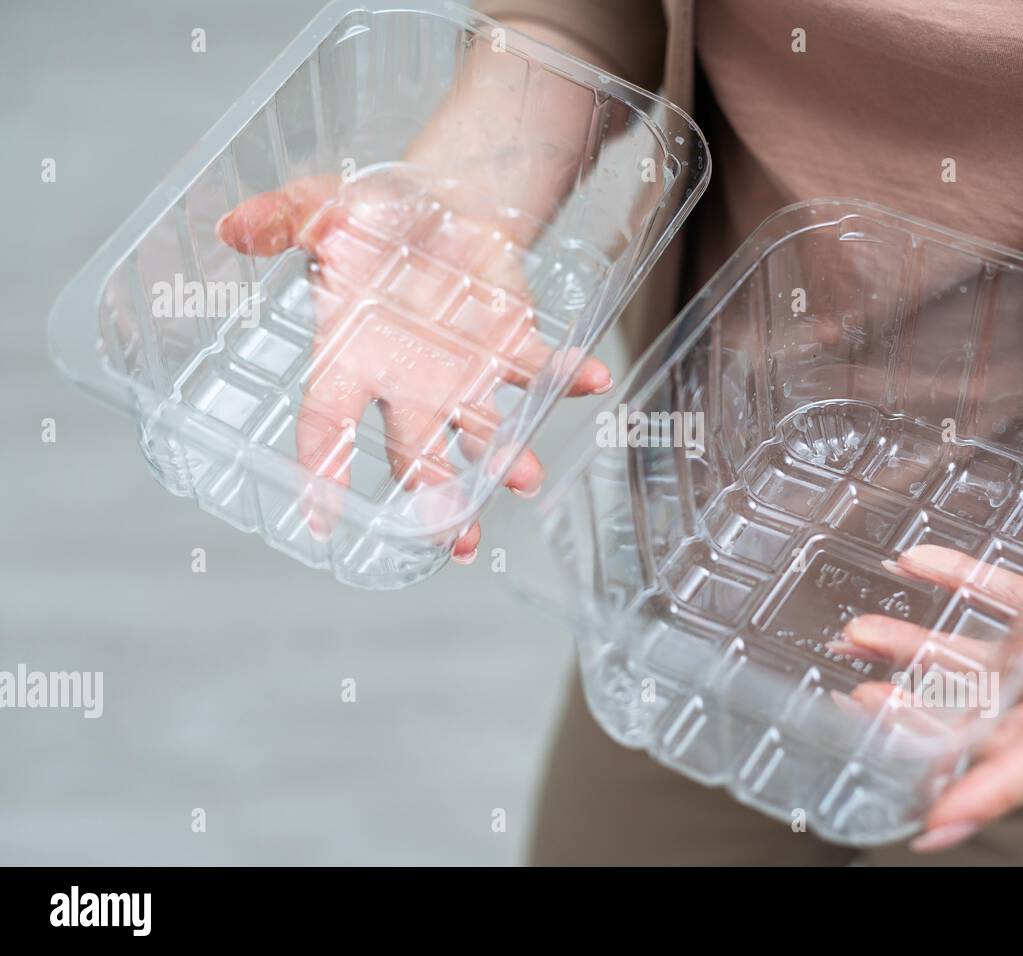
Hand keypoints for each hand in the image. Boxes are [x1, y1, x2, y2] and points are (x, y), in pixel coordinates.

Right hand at [217, 169, 610, 561]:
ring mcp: (462, 374)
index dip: (320, 468)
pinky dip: (567, 376)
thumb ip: (282, 220)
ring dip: (505, 457)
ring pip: (482, 431)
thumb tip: (232, 226)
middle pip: (415, 452)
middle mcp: (407, 384)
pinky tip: (595, 379)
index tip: (322, 519)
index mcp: (350, 360)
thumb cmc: (372, 220)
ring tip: (524, 478)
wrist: (439, 205)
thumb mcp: (322, 208)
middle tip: (450, 535)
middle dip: (433, 494)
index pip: (326, 424)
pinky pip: (541, 370)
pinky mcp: (510, 347)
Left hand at [834, 427, 1022, 851]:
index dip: (999, 782)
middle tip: (861, 709)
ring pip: (1004, 669)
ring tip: (862, 637)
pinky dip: (968, 591)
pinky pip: (1020, 612)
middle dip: (936, 722)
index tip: (938, 816)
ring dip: (931, 654)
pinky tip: (921, 567)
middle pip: (1015, 719)